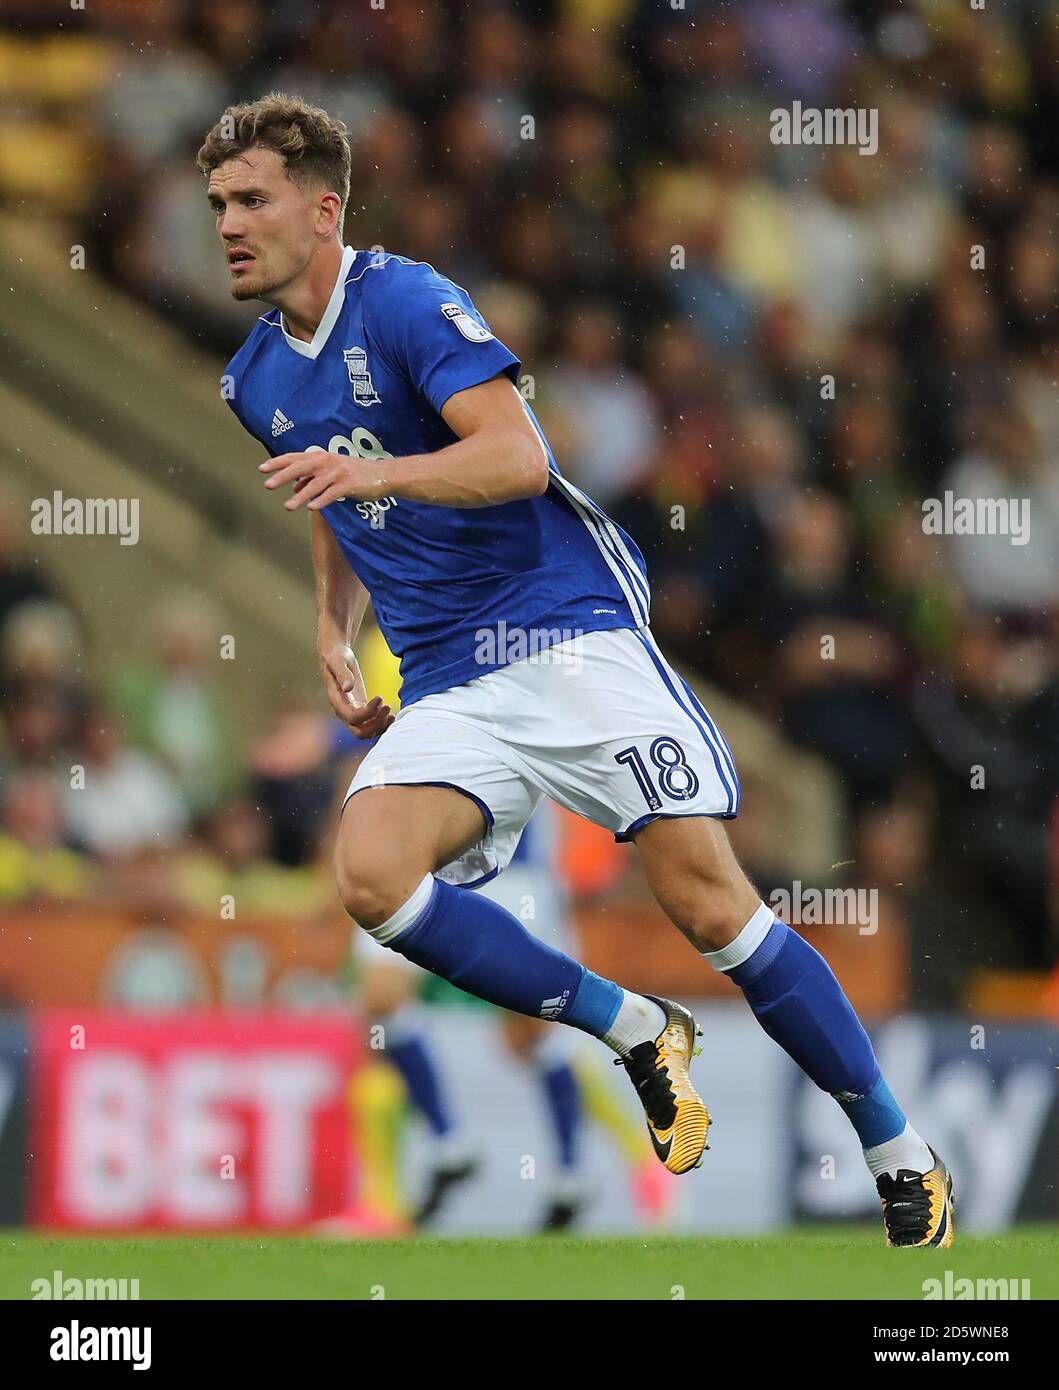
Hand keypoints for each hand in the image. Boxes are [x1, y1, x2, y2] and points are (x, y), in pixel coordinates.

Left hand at [260, 451, 385, 511]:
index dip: (278, 463)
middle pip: (301, 467)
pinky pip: (332, 493)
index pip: (295, 458)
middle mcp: (327, 461)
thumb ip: (312, 478)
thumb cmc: (354, 473)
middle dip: (283, 476)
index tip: (262, 469)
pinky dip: (321, 500)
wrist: (381, 475)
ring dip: (300, 496)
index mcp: (321, 457)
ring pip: (315, 485)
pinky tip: (311, 508)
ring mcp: (339, 472)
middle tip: (267, 485)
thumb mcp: (331, 472)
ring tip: (288, 507)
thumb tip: (294, 487)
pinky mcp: (349, 484)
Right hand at [319, 642, 394, 738]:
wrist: (335, 656)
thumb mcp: (338, 661)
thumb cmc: (336, 657)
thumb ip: (343, 674)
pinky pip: (371, 725)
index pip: (353, 718)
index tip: (380, 697)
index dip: (369, 712)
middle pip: (360, 732)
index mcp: (337, 702)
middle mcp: (343, 712)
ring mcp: (351, 713)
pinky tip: (390, 713)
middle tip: (388, 707)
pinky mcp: (360, 710)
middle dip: (376, 723)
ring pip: (367, 732)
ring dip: (381, 726)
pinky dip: (382, 724)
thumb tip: (348, 688)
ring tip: (391, 711)